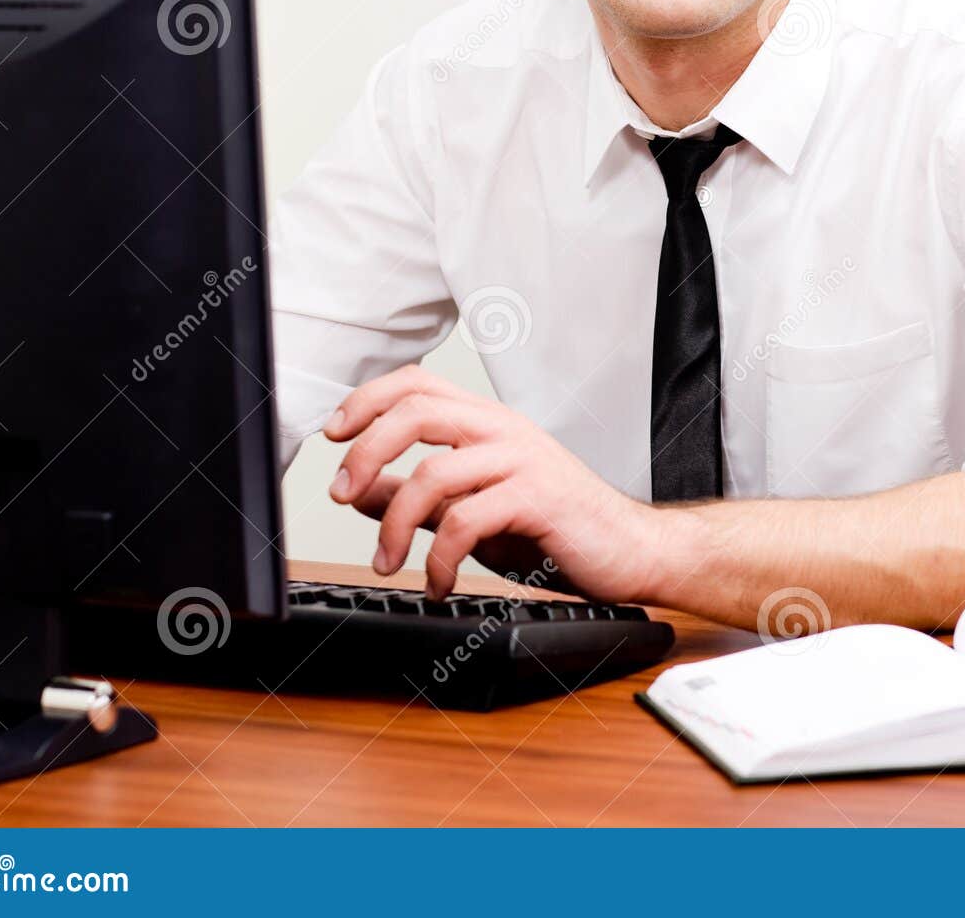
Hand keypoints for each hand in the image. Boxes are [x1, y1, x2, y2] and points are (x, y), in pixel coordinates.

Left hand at [322, 365, 671, 601]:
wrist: (631, 551)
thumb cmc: (559, 527)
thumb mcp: (476, 509)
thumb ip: (421, 498)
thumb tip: (364, 490)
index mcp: (488, 423)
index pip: (418, 383)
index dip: (368, 401)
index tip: (334, 435)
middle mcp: (504, 429)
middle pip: (416, 411)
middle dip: (366, 452)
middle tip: (341, 493)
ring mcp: (523, 459)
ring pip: (433, 472)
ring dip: (395, 525)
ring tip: (388, 562)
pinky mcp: (538, 497)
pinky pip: (466, 521)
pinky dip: (438, 559)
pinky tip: (437, 581)